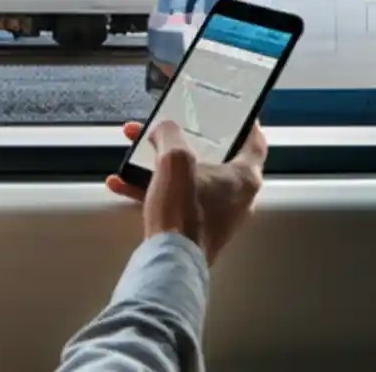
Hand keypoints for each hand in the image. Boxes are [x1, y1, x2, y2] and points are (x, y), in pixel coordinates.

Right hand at [107, 120, 267, 265]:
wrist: (170, 262)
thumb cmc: (184, 211)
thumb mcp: (175, 159)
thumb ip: (170, 134)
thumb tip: (163, 129)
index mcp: (245, 177)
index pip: (254, 141)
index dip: (245, 123)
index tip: (233, 112)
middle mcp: (237, 197)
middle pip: (214, 158)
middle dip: (185, 142)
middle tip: (170, 129)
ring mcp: (217, 216)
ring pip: (189, 180)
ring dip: (161, 165)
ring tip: (135, 152)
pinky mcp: (196, 231)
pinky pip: (174, 202)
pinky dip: (151, 190)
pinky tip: (121, 183)